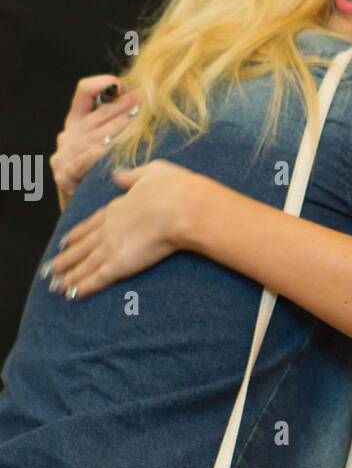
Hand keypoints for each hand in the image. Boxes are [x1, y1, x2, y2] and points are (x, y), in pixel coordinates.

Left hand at [41, 160, 199, 300]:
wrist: (184, 207)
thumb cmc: (175, 189)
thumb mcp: (151, 173)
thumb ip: (131, 176)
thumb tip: (118, 174)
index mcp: (117, 207)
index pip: (90, 225)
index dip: (76, 235)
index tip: (64, 242)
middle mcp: (108, 228)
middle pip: (81, 247)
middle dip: (65, 259)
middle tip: (51, 269)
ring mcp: (111, 246)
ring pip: (84, 265)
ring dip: (69, 276)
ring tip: (55, 286)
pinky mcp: (119, 264)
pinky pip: (96, 279)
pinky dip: (82, 287)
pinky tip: (71, 294)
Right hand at [50, 75, 141, 210]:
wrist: (87, 214)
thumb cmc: (106, 177)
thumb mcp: (112, 145)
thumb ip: (120, 124)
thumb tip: (147, 103)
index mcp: (78, 122)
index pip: (84, 92)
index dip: (101, 84)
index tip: (122, 84)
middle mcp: (69, 135)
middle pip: (97, 115)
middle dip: (122, 107)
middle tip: (144, 101)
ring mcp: (63, 155)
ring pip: (93, 137)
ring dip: (115, 130)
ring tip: (136, 124)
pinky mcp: (63, 176)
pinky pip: (82, 162)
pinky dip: (95, 155)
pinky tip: (107, 150)